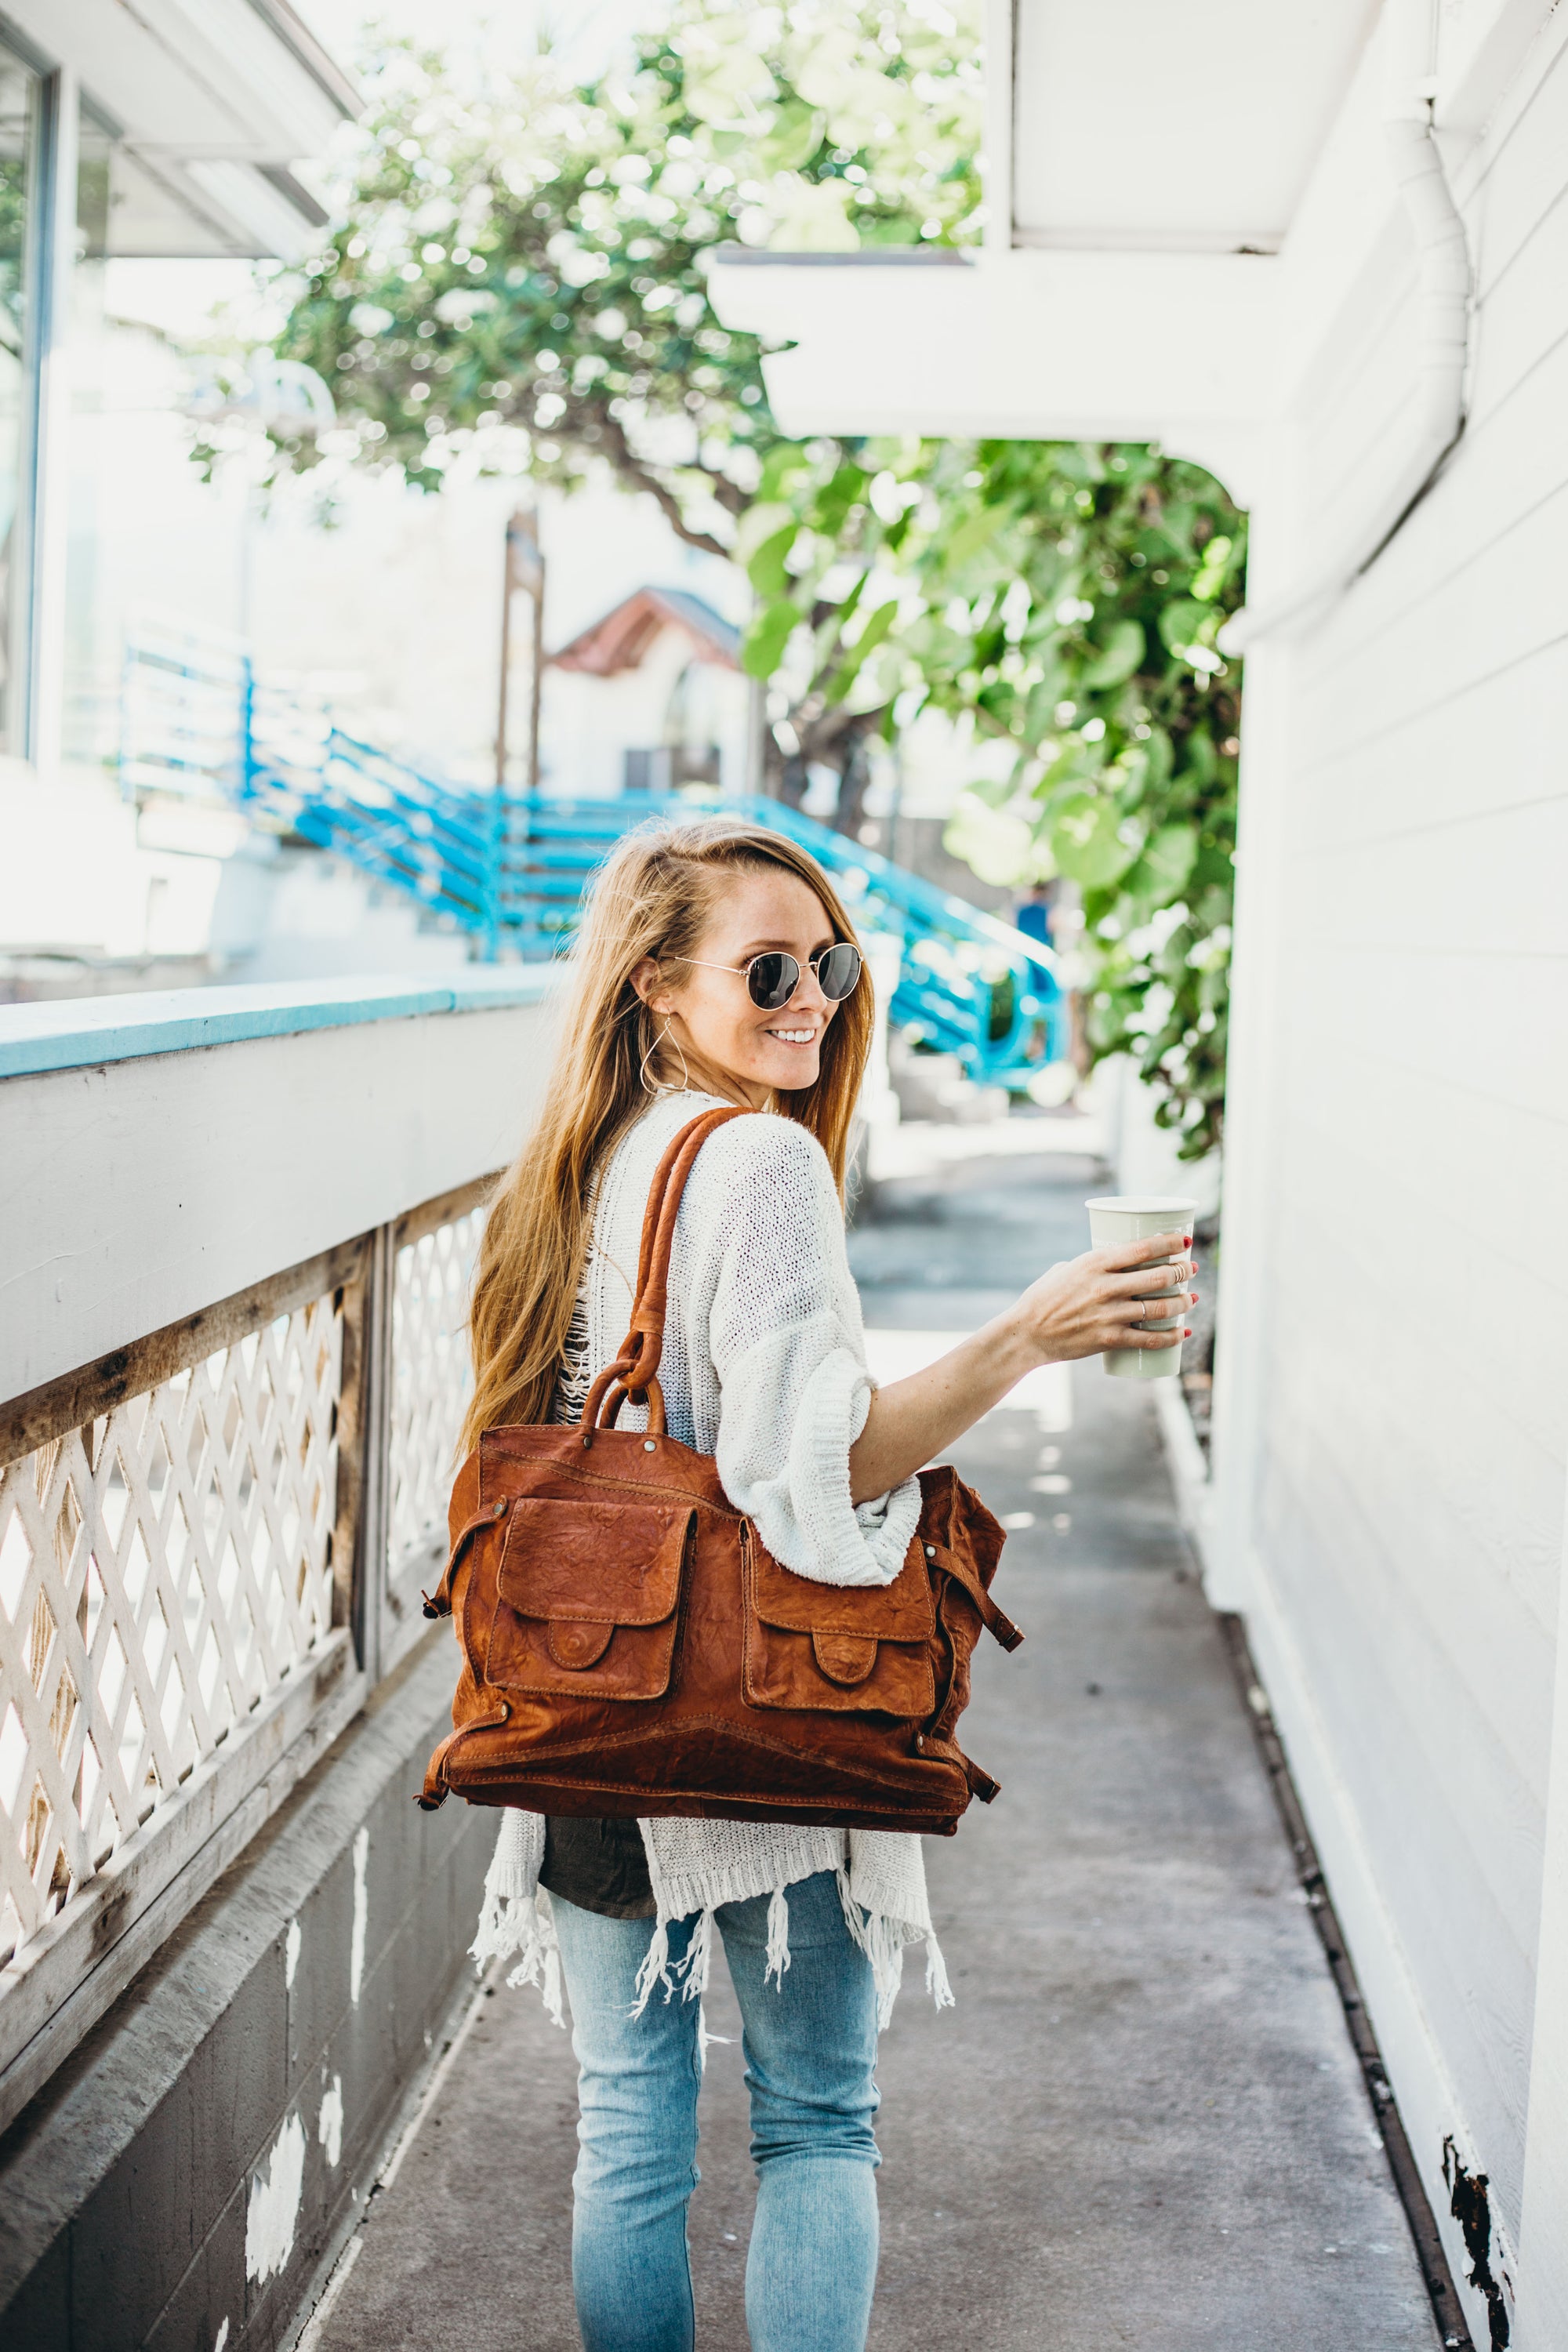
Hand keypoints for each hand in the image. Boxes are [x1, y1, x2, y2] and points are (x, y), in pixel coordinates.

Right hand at [1010, 1232, 1196, 1362]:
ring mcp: (1108, 1314)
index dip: (1170, 1243)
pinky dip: (1171, 1336)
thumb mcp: (1064, 1270)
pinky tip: (1183, 1332)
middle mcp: (1104, 1287)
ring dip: (1183, 1303)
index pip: (1142, 1249)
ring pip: (1159, 1308)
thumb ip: (1092, 1266)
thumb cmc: (1042, 1298)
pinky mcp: (1108, 1339)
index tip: (1186, 1240)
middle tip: (1191, 1269)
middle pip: (1158, 1277)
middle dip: (1182, 1272)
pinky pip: (1148, 1339)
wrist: (1026, 1334)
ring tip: (1191, 1299)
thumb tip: (1115, 1263)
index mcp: (1093, 1263)